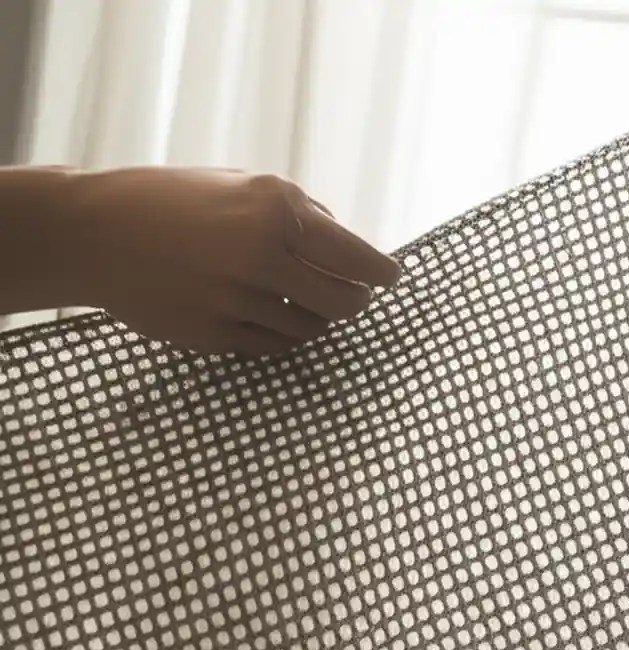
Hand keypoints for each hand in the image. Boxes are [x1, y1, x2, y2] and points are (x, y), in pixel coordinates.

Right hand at [66, 167, 400, 356]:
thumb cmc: (174, 199)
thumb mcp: (243, 184)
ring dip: (317, 317)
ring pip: (312, 328)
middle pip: (345, 302)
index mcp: (277, 210)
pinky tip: (271, 314)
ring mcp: (239, 300)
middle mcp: (263, 255)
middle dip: (357, 300)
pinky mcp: (215, 335)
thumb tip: (349, 248)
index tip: (392, 277)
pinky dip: (283, 333)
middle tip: (356, 295)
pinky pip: (275, 345)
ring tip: (302, 300)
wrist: (94, 233)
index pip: (356, 256)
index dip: (383, 272)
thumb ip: (299, 213)